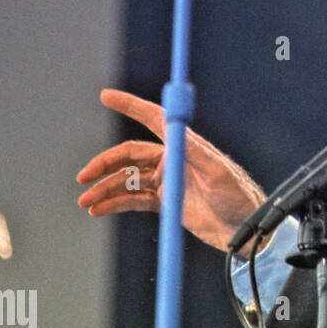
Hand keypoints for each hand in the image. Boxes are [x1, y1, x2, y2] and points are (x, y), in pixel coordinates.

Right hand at [77, 89, 266, 253]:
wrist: (243, 231)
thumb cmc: (239, 198)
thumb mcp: (219, 174)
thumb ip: (196, 153)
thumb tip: (176, 129)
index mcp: (186, 147)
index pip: (154, 119)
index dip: (131, 106)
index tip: (106, 96)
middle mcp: (173, 161)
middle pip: (130, 155)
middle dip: (104, 164)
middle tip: (83, 178)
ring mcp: (168, 182)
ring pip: (127, 180)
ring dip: (105, 189)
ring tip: (86, 202)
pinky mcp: (166, 203)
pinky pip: (133, 200)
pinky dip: (115, 203)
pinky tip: (99, 210)